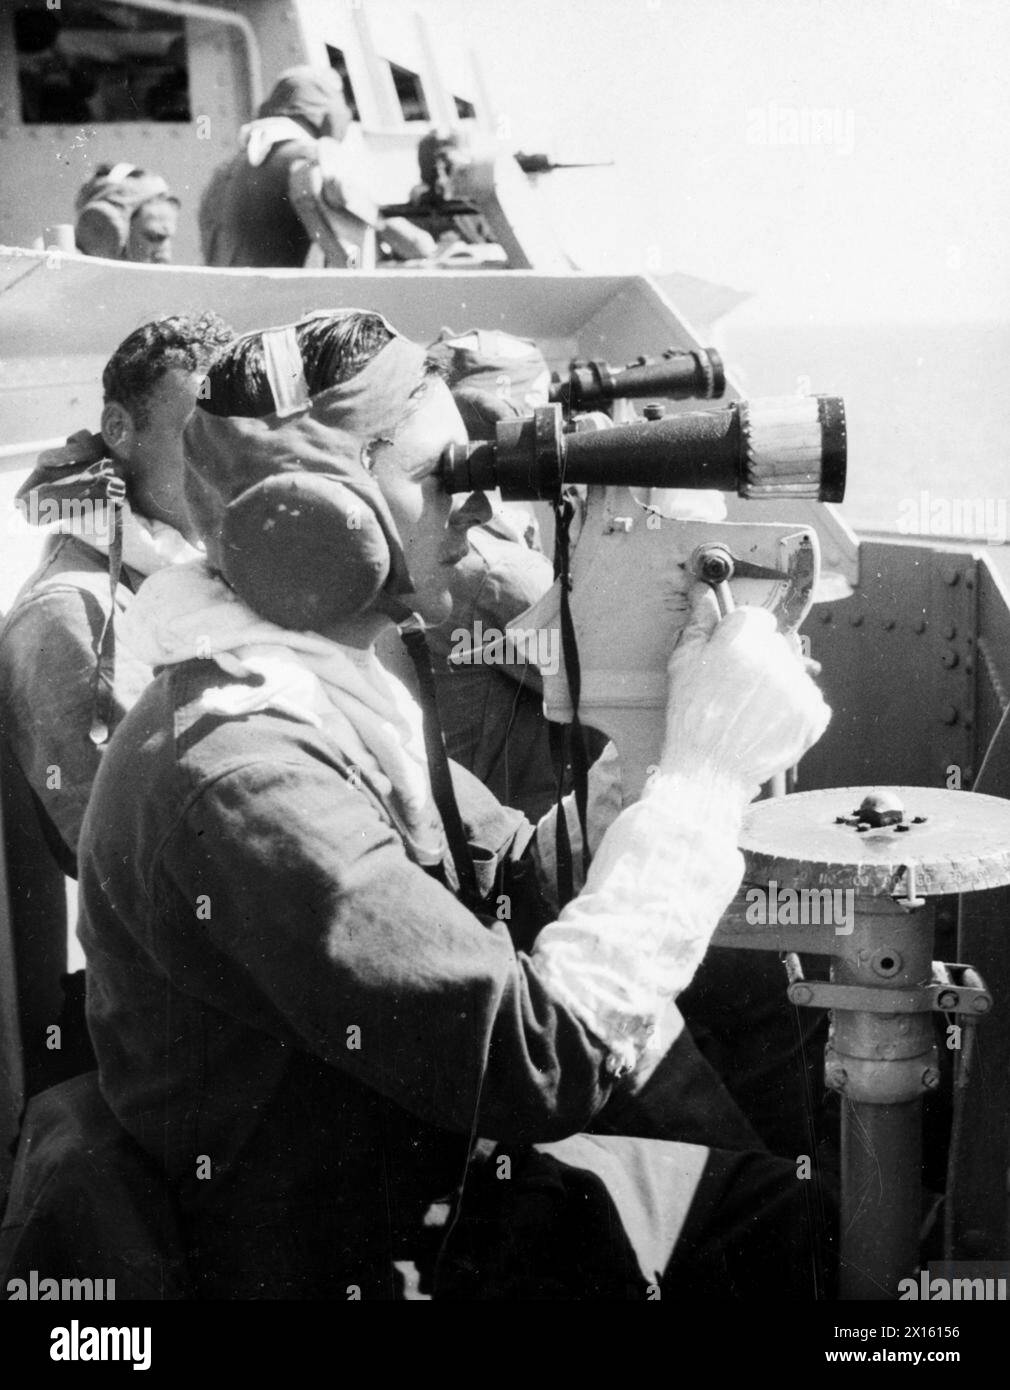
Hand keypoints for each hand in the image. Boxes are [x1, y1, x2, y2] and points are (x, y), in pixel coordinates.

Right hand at [659, 583, 830, 795]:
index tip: (733, 655)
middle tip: (736, 690)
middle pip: (777, 644)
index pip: (757, 618)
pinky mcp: (814, 715)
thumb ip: (699, 625)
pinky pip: (810, 700)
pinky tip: (768, 724)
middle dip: (760, 660)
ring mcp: (799, 687)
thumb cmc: (690, 718)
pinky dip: (794, 710)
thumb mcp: (683, 666)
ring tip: (751, 712)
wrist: (709, 771)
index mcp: (744, 640)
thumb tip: (704, 594)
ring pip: (794, 672)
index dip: (742, 636)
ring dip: (778, 685)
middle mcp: (777, 658)